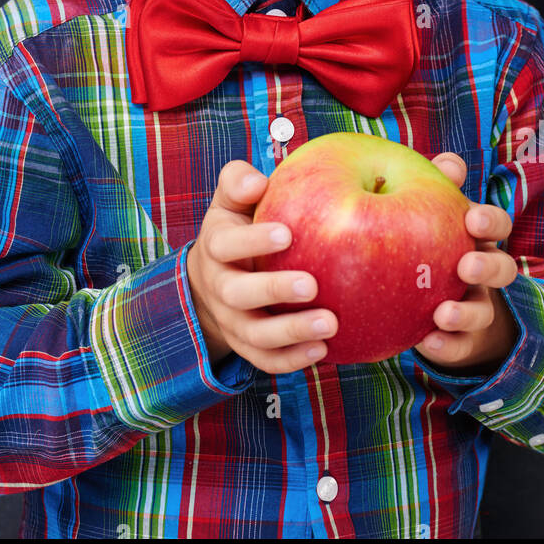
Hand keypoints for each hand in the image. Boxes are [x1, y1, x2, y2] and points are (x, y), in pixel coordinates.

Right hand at [186, 159, 337, 375]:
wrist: (214, 277)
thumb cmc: (237, 226)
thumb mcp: (231, 199)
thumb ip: (238, 182)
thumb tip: (257, 182)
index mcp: (215, 246)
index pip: (225, 244)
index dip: (253, 241)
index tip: (287, 233)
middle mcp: (219, 287)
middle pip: (237, 294)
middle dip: (273, 291)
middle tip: (311, 285)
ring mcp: (232, 321)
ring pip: (255, 335)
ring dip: (291, 332)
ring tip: (330, 323)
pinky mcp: (247, 346)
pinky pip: (266, 360)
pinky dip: (292, 360)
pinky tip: (324, 349)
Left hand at [413, 153, 519, 374]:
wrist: (433, 305)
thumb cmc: (425, 241)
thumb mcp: (428, 214)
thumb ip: (434, 187)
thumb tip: (449, 163)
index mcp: (475, 238)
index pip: (494, 224)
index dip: (488, 221)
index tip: (471, 219)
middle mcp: (482, 272)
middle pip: (502, 268)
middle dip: (487, 265)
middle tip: (466, 265)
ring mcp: (474, 308)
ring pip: (483, 312)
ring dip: (465, 312)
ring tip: (442, 314)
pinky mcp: (460, 341)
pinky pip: (458, 347)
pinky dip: (445, 346)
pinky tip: (427, 343)